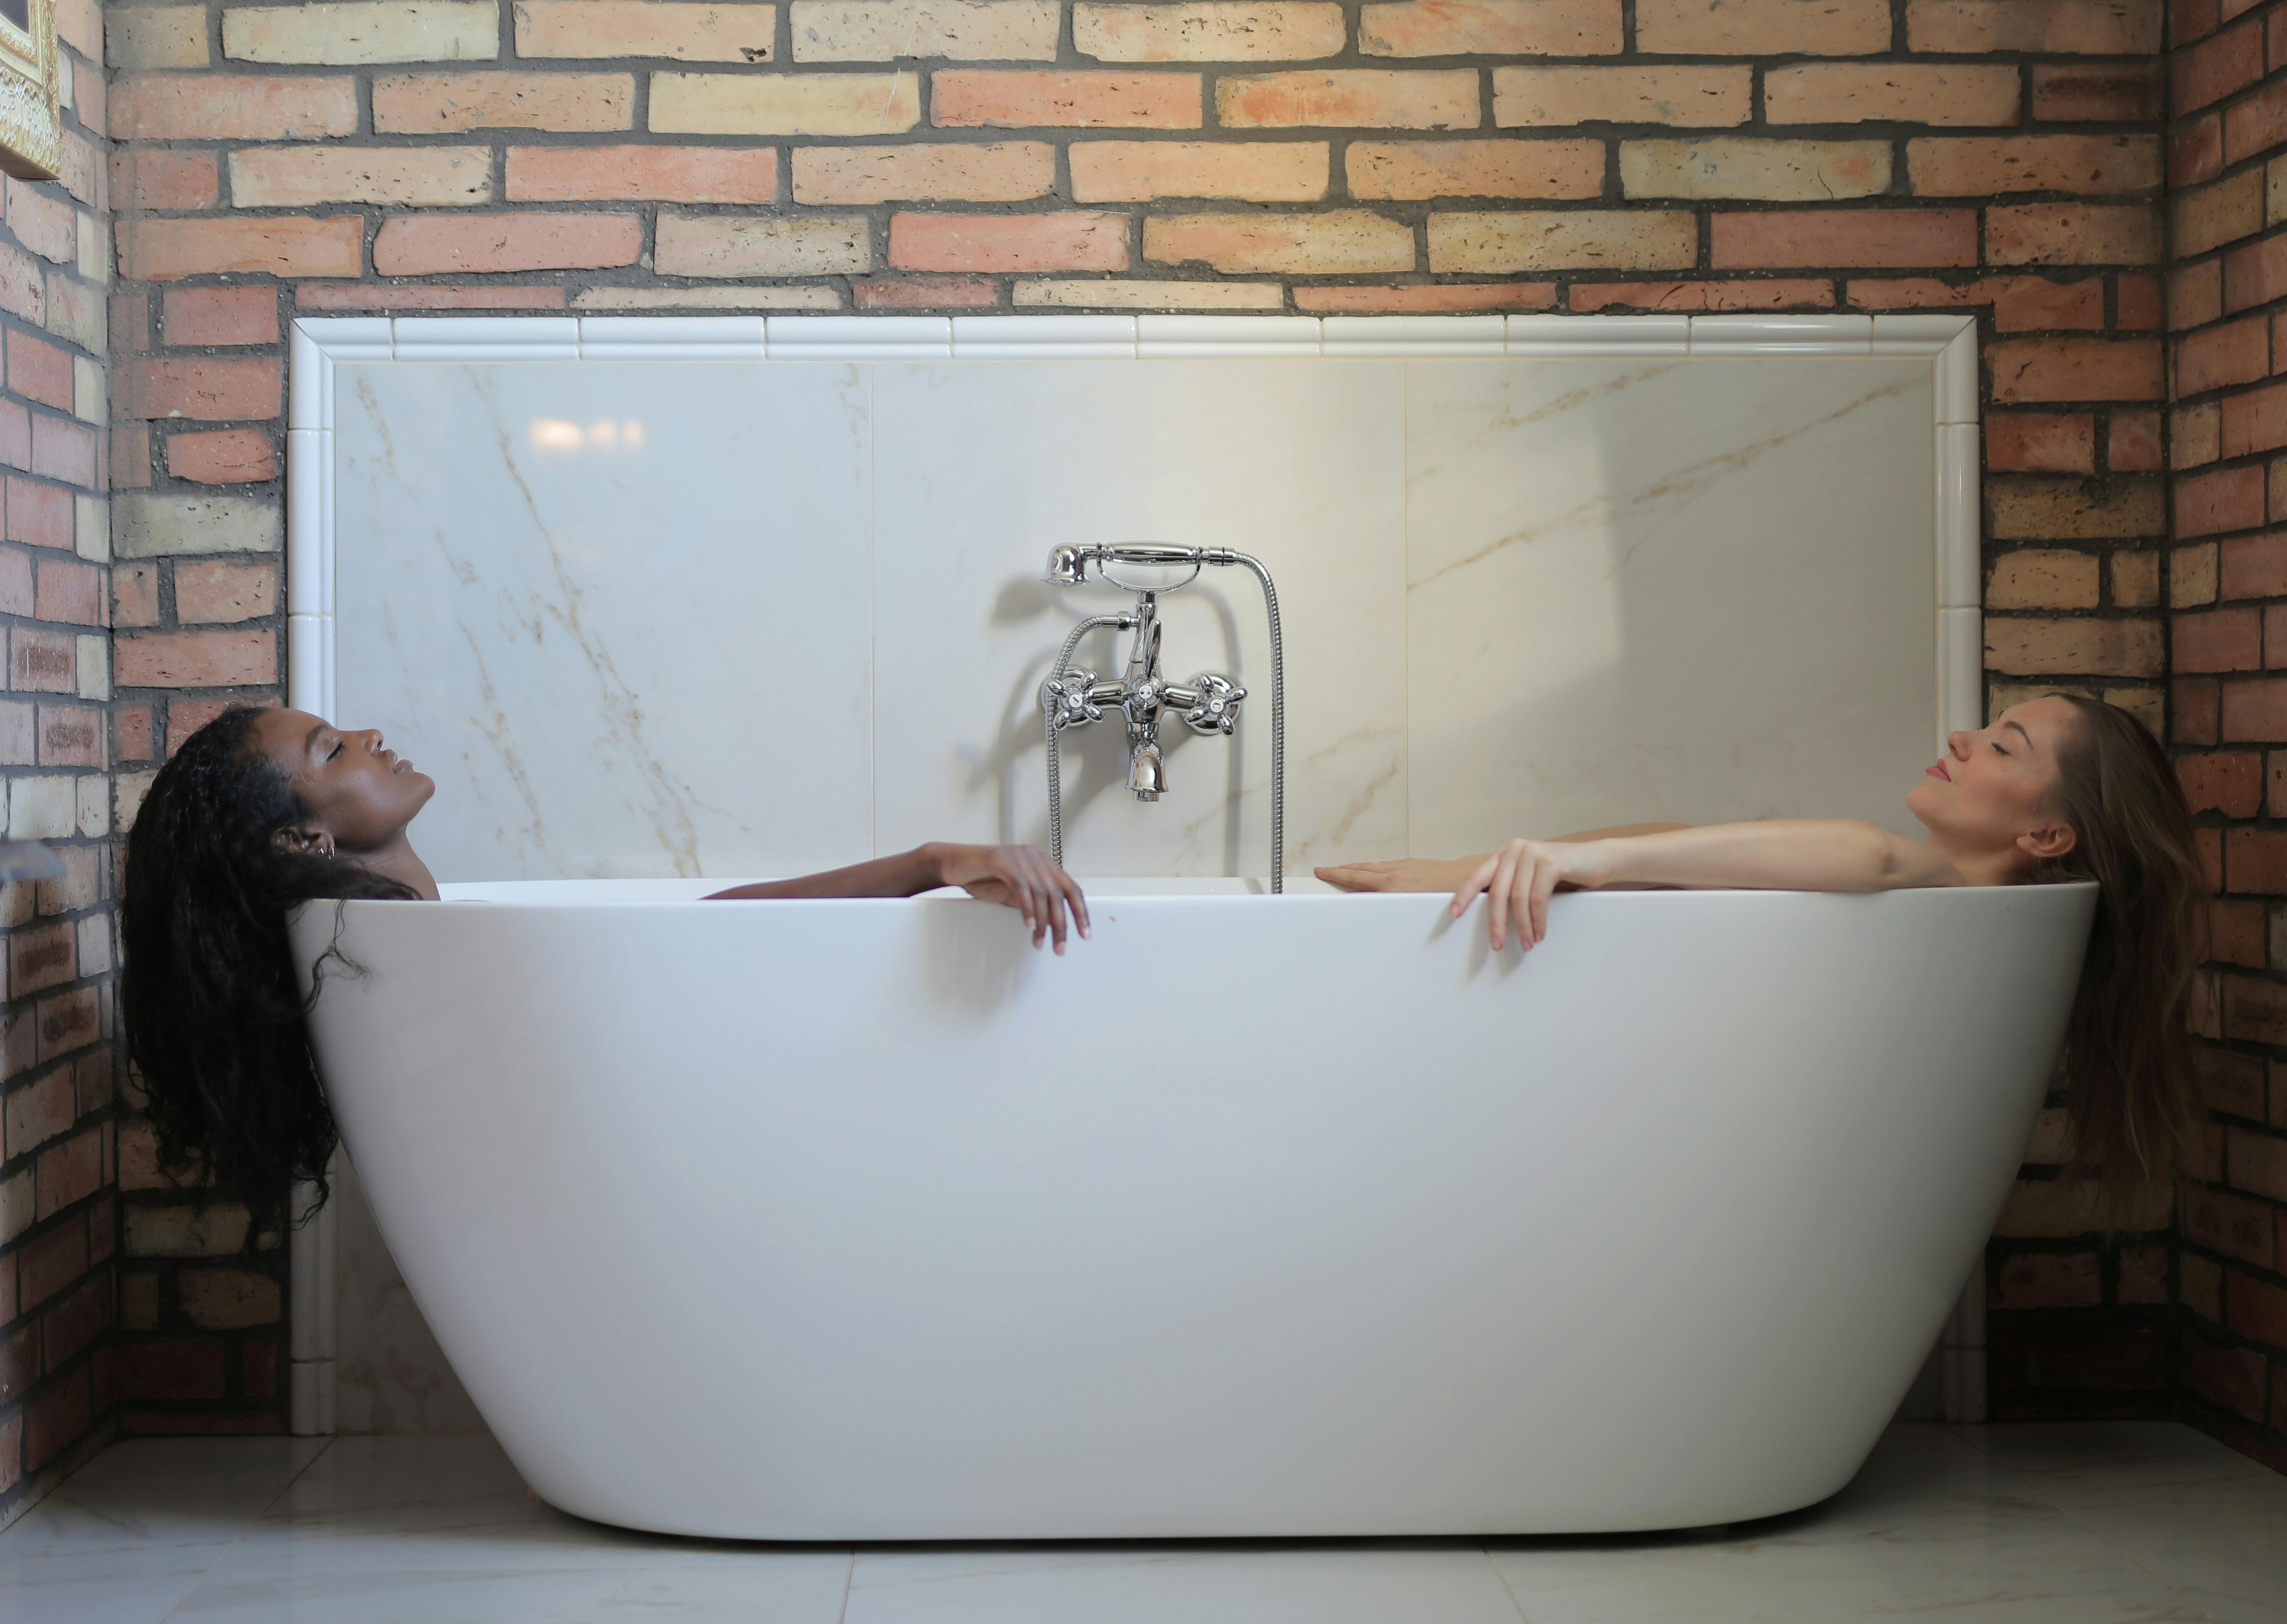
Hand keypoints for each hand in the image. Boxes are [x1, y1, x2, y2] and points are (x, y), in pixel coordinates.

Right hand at [926, 843, 1090, 953]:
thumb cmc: (984, 880)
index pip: (1072, 888)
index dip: (1080, 912)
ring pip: (1041, 892)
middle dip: (1061, 924)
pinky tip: (1028, 925)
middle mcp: (1036, 857)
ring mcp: (1020, 856)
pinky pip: (1021, 886)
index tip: (1085, 934)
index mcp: (1044, 864)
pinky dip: (1026, 908)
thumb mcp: (1015, 895)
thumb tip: (1054, 925)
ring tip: (1039, 943)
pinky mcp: (1002, 859)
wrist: (953, 865)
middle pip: (1059, 894)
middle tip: (1059, 948)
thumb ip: (1035, 904)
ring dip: (1042, 922)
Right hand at [1314, 856, 1483, 892]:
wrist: (1472, 878)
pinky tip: (1373, 870)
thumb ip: (1395, 908)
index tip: (1322, 871)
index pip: (1356, 879)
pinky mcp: (1415, 864)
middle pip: (1360, 870)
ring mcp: (1405, 866)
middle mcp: (1396, 873)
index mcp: (1393, 885)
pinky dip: (1373, 867)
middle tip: (1324, 869)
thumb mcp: (1417, 908)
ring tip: (1343, 869)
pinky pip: (1386, 864)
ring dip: (1355, 867)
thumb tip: (1379, 912)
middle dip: (1340, 869)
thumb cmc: (1451, 897)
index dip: (1337, 875)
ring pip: (1372, 866)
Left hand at [1450, 838, 1609, 950]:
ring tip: (1528, 943)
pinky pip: (1537, 899)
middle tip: (1498, 944)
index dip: (1464, 895)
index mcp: (1506, 854)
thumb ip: (1513, 885)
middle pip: (1497, 892)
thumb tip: (1494, 915)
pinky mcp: (1550, 862)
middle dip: (1496, 922)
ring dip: (1522, 926)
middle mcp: (1515, 850)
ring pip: (1518, 898)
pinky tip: (1540, 933)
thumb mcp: (1531, 876)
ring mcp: (1532, 853)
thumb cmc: (1563, 871)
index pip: (1478, 876)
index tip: (1453, 914)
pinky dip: (1538, 920)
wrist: (1598, 858)